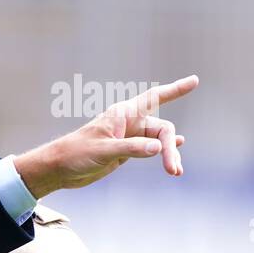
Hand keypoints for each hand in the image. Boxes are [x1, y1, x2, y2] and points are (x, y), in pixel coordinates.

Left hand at [14, 75, 197, 198]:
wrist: (58, 168)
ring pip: (158, 142)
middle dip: (170, 148)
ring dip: (168, 155)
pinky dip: (163, 150)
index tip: (195, 80)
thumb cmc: (75, 154)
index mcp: (123, 114)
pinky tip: (175, 150)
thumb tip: (159, 148)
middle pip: (161, 130)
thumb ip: (131, 149)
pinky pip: (150, 148)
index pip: (154, 97)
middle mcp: (128, 123)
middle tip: (174, 170)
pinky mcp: (125, 152)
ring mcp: (128, 137)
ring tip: (175, 172)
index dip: (175, 89)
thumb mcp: (103, 151)